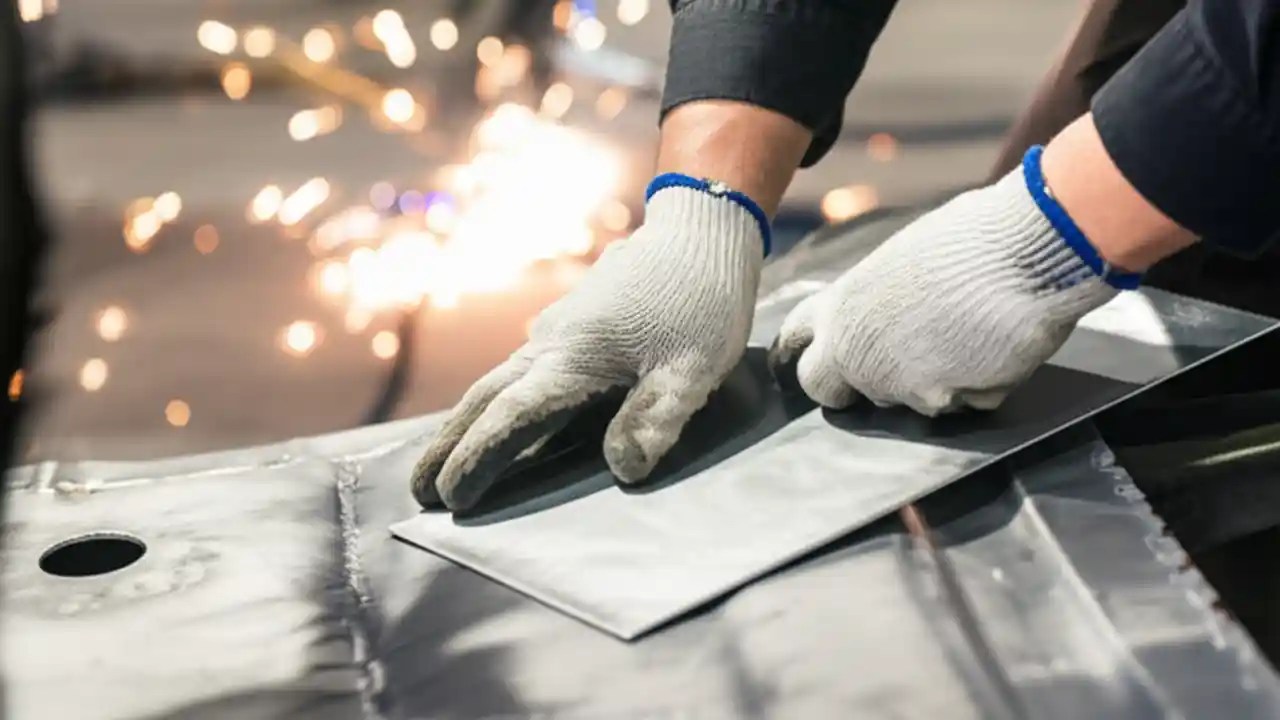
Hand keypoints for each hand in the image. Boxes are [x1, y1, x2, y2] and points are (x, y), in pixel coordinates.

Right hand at [412, 186, 763, 509]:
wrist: (697, 231)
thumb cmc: (700, 301)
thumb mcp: (694, 368)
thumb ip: (656, 417)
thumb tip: (621, 470)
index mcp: (574, 360)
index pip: (512, 418)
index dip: (479, 459)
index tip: (450, 498)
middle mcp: (549, 345)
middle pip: (483, 400)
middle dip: (448, 446)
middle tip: (418, 492)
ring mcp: (554, 333)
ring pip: (494, 383)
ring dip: (463, 423)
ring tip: (440, 462)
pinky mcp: (567, 327)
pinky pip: (517, 371)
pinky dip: (493, 401)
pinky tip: (495, 417)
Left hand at [769, 167, 1121, 415]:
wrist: (1024, 253)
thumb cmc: (970, 240)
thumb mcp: (903, 259)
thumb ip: (879, 298)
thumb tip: (887, 308)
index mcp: (840, 306)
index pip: (796, 343)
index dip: (796, 355)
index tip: (794, 364)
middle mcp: (855, 352)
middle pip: (831, 391)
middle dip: (855, 386)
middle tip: (896, 363)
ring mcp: (896, 384)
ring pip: (904, 401)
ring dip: (930, 381)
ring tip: (967, 334)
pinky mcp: (941, 403)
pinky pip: (959, 403)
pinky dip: (978, 385)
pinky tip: (995, 347)